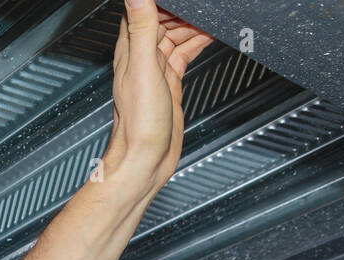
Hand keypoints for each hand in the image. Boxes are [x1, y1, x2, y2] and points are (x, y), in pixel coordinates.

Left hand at [102, 0, 213, 197]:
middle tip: (205, 6)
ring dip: (193, 24)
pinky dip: (197, 42)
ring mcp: (156, 70)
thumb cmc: (138, 124)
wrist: (145, 160)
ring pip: (175, 35)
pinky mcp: (170, 83)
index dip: (161, 1)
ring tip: (212, 15)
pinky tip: (208, 35)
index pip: (143, 11)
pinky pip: (184, 53)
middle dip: (183, 10)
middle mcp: (141, 58)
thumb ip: (141, 29)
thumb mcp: (143, 68)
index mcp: (130, 50)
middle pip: (163, 20)